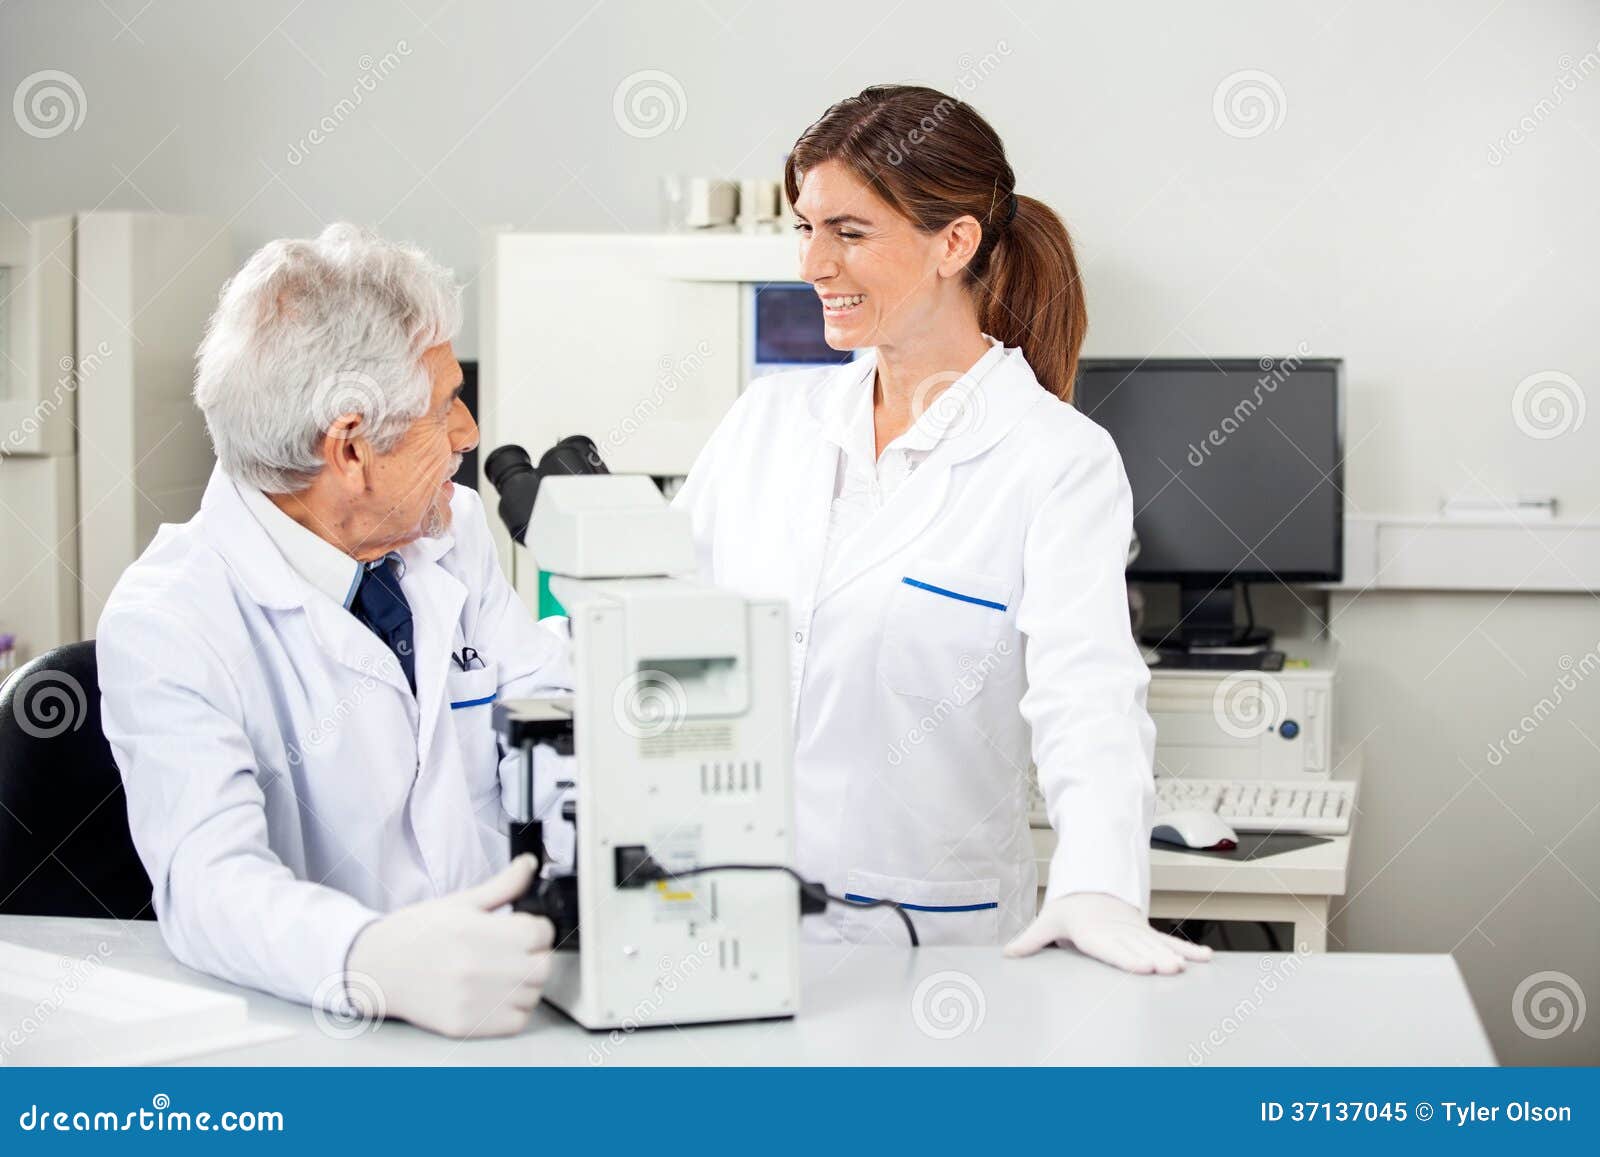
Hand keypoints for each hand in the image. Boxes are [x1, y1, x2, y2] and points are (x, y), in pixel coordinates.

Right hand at [345, 854, 553, 1036]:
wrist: (377, 967)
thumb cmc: (417, 932)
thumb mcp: (460, 902)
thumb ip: (503, 886)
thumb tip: (530, 865)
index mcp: (477, 931)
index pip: (541, 932)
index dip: (538, 928)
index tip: (526, 929)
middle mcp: (476, 968)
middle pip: (543, 966)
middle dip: (536, 955)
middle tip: (517, 951)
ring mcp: (471, 1001)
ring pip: (533, 995)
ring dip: (527, 983)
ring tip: (503, 972)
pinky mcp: (465, 1025)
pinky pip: (516, 1021)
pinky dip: (515, 1009)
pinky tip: (497, 994)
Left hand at [1004, 892, 1212, 974]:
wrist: (1089, 884)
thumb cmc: (1068, 908)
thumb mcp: (1048, 920)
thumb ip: (1031, 939)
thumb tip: (1009, 953)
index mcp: (1093, 931)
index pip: (1110, 946)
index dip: (1126, 956)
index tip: (1143, 966)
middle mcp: (1117, 931)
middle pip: (1137, 946)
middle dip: (1155, 957)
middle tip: (1170, 969)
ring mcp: (1134, 932)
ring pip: (1156, 943)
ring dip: (1174, 955)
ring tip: (1187, 967)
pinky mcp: (1145, 933)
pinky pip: (1168, 941)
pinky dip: (1187, 949)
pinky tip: (1204, 959)